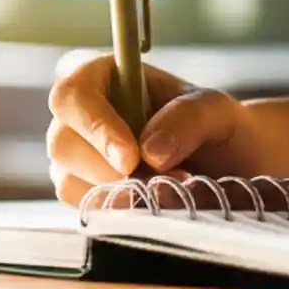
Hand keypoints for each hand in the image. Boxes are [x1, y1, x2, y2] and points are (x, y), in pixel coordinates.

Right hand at [46, 53, 252, 205]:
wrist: (227, 166)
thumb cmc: (214, 127)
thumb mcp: (215, 111)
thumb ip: (187, 119)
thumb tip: (149, 151)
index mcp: (103, 77)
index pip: (73, 95)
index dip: (95, 127)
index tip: (131, 159)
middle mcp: (81, 115)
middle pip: (61, 143)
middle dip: (108, 171)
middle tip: (160, 182)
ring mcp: (77, 156)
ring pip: (67, 180)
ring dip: (116, 194)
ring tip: (167, 190)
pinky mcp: (84, 191)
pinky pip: (84, 207)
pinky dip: (117, 211)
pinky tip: (151, 203)